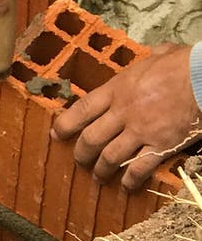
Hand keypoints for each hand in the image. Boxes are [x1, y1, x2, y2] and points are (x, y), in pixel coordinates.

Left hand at [51, 44, 200, 190]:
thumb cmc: (185, 63)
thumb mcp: (160, 55)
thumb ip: (152, 58)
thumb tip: (159, 52)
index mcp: (117, 89)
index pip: (82, 110)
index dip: (66, 124)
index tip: (56, 134)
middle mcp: (123, 112)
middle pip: (91, 138)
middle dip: (81, 153)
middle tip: (79, 161)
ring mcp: (140, 131)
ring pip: (110, 157)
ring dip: (101, 170)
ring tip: (99, 178)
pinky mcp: (160, 146)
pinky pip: (139, 169)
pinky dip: (130, 181)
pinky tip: (126, 188)